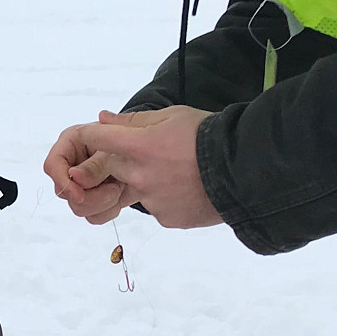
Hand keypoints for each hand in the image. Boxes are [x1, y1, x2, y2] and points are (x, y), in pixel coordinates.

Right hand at [42, 117, 136, 223]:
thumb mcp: (115, 147)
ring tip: (120, 187)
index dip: (63, 181)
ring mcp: (82, 185)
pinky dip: (109, 210)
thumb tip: (74, 176)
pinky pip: (93, 216)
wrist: (149, 152)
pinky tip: (121, 195)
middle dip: (91, 196)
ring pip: (79, 208)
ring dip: (102, 203)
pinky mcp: (94, 199)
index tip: (80, 194)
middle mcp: (73, 165)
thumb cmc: (131, 139)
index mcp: (71, 144)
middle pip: (65, 192)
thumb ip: (95, 163)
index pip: (53, 165)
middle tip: (114, 188)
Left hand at [51, 107, 220, 228]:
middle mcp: (140, 176)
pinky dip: (166, 198)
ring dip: (145, 181)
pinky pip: (157, 207)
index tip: (93, 136)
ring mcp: (152, 200)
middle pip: (109, 170)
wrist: (245, 170)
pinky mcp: (166, 218)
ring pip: (134, 191)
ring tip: (177, 171)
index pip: (97, 139)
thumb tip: (102, 118)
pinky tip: (188, 187)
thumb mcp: (172, 117)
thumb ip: (134, 121)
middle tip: (148, 154)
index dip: (91, 136)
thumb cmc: (209, 136)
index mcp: (140, 146)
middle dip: (118, 162)